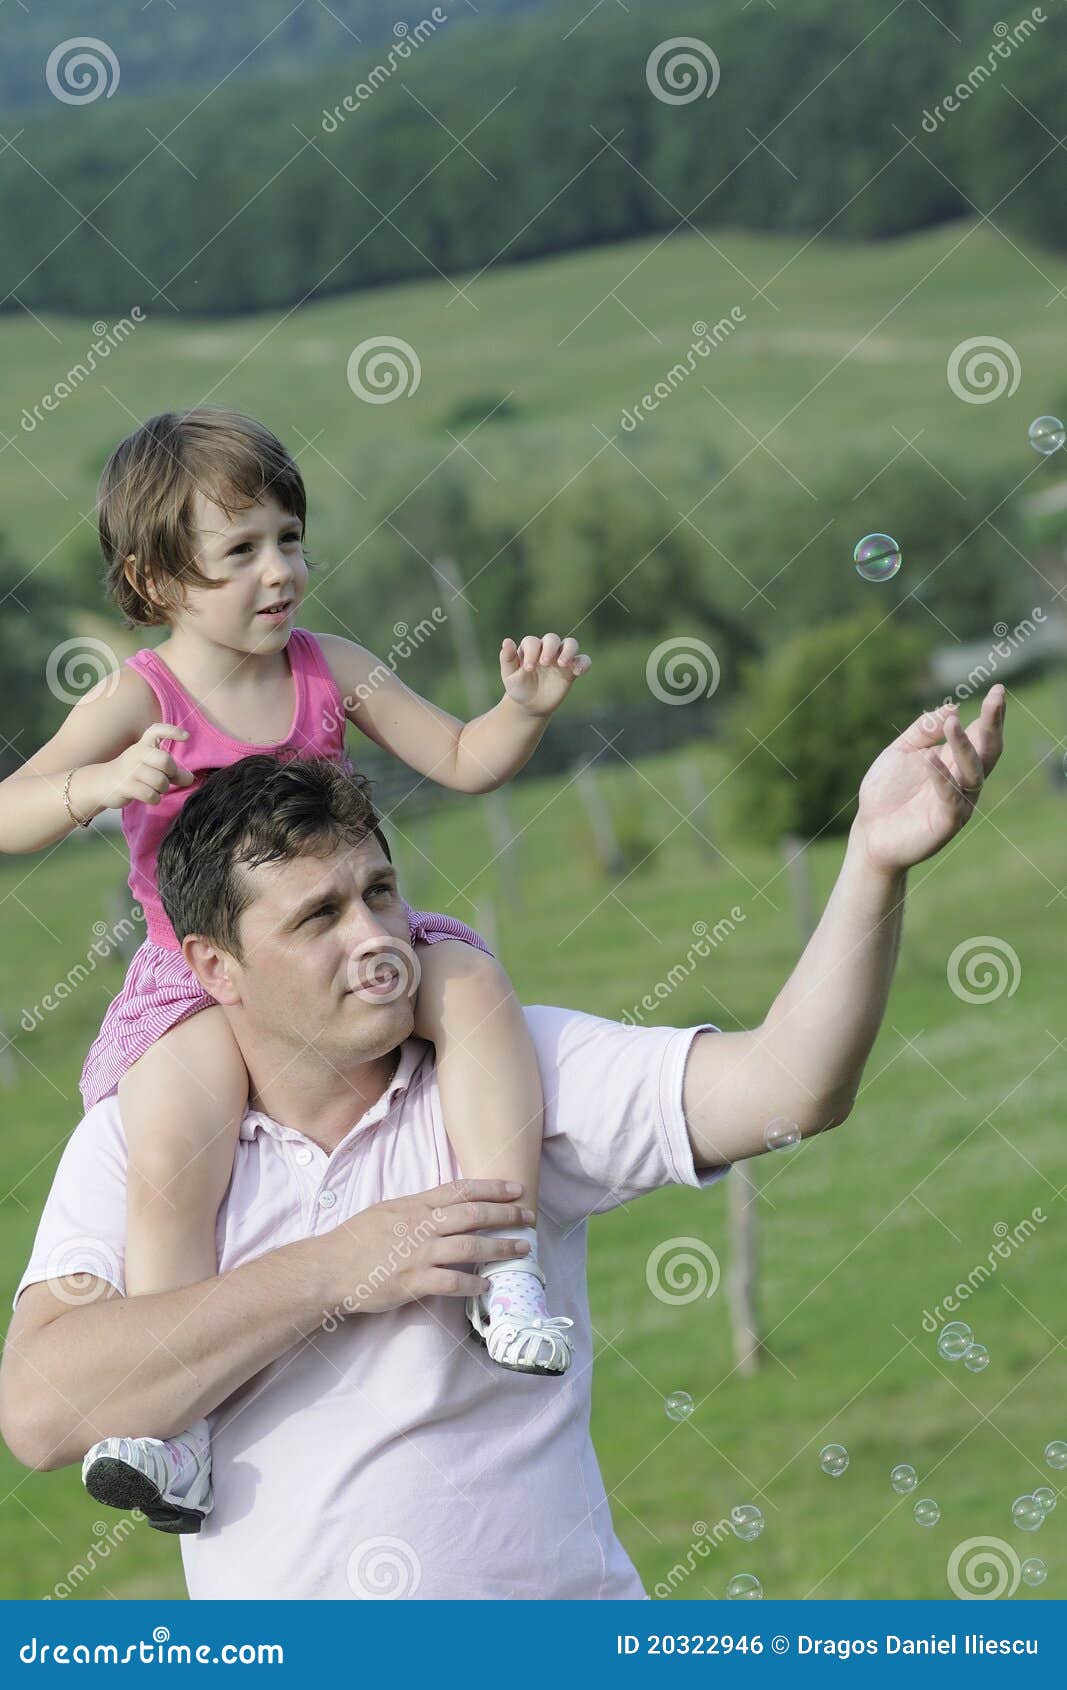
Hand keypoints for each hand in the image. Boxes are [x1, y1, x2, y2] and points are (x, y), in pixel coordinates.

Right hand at [90, 723, 195, 811]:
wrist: (103, 783)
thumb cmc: (133, 774)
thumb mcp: (152, 767)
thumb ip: (172, 772)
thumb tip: (191, 778)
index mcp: (143, 745)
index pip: (156, 730)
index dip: (172, 731)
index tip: (186, 737)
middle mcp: (136, 754)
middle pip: (164, 760)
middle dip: (171, 772)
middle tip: (167, 777)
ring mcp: (129, 770)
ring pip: (159, 781)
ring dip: (163, 788)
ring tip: (156, 789)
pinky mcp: (125, 786)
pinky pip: (150, 794)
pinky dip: (155, 799)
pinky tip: (151, 797)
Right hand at [327, 1179, 534, 1313]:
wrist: (329, 1268)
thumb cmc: (355, 1239)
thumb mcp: (387, 1211)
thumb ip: (417, 1208)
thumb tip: (444, 1206)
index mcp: (416, 1206)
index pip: (461, 1190)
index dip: (492, 1189)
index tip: (516, 1189)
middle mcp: (422, 1226)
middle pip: (474, 1215)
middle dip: (506, 1215)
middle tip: (529, 1217)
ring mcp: (419, 1254)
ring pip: (470, 1247)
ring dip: (500, 1248)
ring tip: (522, 1250)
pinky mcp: (413, 1282)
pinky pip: (452, 1283)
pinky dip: (473, 1285)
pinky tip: (488, 1287)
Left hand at [500, 633, 590, 716]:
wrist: (531, 706)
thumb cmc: (519, 688)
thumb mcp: (509, 676)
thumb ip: (507, 658)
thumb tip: (506, 641)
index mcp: (530, 649)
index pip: (532, 642)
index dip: (531, 652)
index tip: (528, 668)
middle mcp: (547, 650)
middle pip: (552, 638)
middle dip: (549, 648)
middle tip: (544, 663)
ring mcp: (561, 659)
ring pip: (571, 644)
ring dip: (569, 650)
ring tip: (562, 664)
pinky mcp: (572, 671)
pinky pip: (583, 661)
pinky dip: (583, 663)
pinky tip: (578, 672)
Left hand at [852, 686, 1005, 873]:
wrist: (870, 832)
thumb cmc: (887, 792)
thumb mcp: (901, 751)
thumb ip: (923, 730)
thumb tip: (952, 708)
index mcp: (956, 761)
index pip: (981, 735)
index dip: (992, 714)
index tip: (998, 689)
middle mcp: (964, 780)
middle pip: (988, 750)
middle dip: (993, 724)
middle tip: (995, 699)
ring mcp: (959, 802)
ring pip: (974, 772)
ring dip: (965, 747)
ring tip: (953, 725)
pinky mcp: (946, 823)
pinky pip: (950, 798)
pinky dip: (942, 777)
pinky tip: (930, 758)